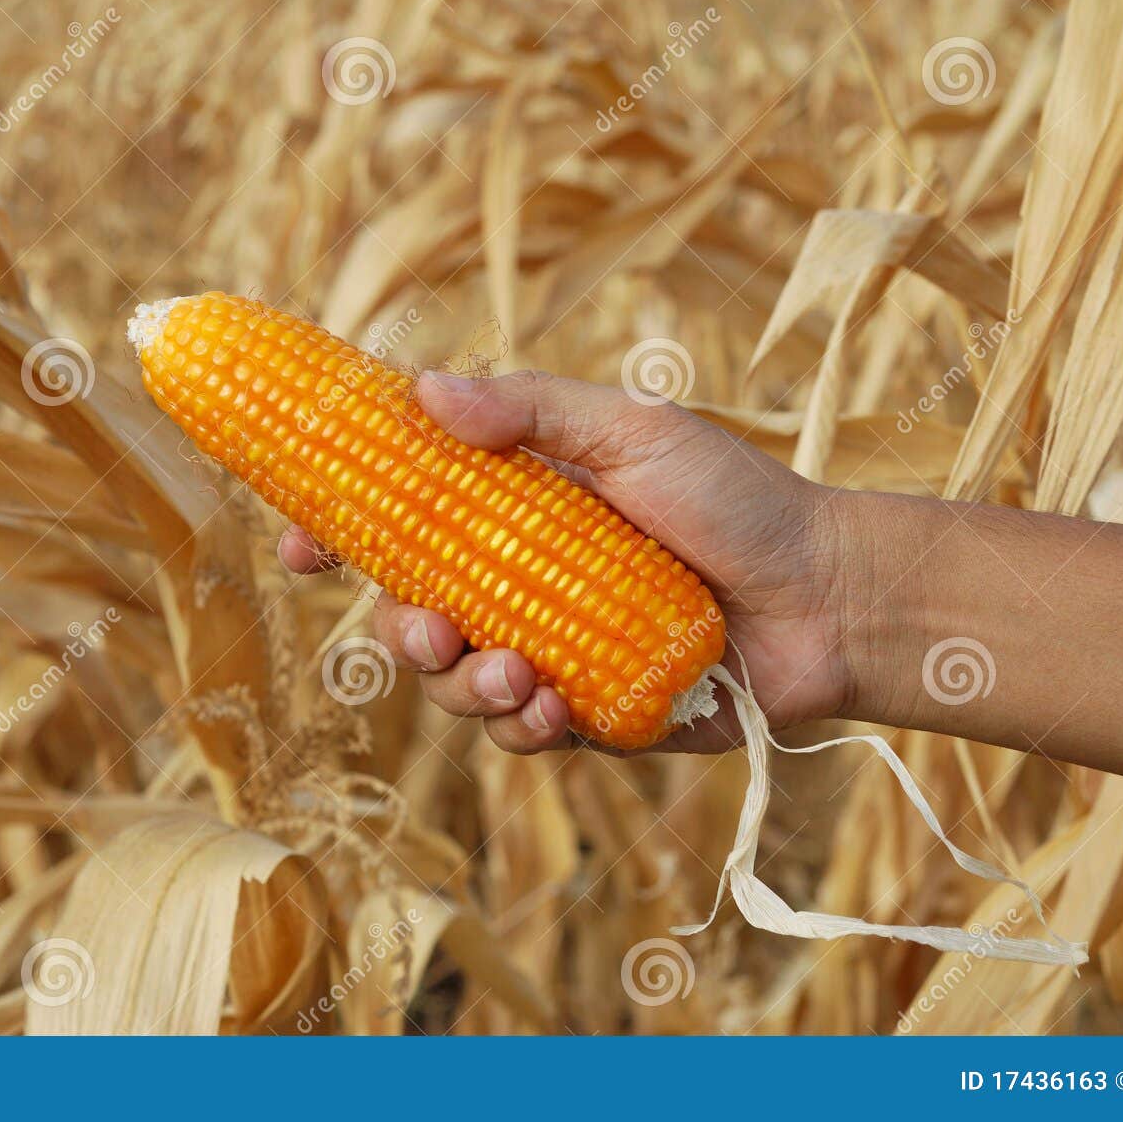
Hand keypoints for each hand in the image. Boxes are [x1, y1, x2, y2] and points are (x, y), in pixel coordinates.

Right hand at [279, 368, 856, 755]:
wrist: (825, 598)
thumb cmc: (736, 499)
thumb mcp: (633, 431)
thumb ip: (531, 410)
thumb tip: (422, 387)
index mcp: (517, 511)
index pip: (405, 520)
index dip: (340, 535)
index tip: (296, 548)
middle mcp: (521, 583)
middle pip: (413, 615)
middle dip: (401, 633)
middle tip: (429, 629)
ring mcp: (550, 652)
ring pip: (456, 685)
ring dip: (464, 688)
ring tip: (513, 676)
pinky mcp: (587, 715)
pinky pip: (520, 733)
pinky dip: (522, 727)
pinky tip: (552, 709)